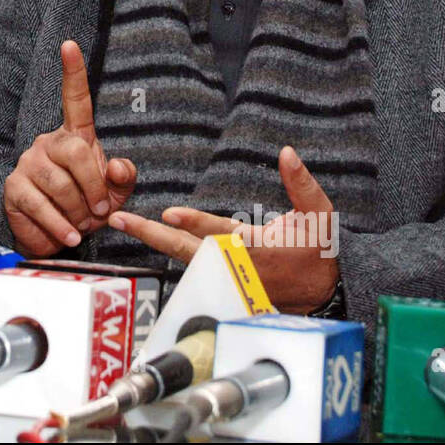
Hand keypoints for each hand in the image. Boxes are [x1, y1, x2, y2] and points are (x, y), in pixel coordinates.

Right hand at [3, 40, 137, 256]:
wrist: (57, 238)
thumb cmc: (88, 208)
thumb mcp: (115, 194)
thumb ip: (122, 178)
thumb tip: (116, 166)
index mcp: (76, 137)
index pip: (75, 99)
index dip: (73, 72)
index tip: (70, 45)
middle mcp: (49, 142)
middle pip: (76, 152)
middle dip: (94, 187)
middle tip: (99, 211)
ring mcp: (28, 163)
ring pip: (59, 183)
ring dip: (77, 211)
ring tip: (82, 225)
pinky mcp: (14, 188)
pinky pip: (40, 205)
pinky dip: (59, 225)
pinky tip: (69, 235)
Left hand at [109, 146, 339, 313]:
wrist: (322, 292)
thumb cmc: (318, 248)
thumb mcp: (319, 213)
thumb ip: (301, 184)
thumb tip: (286, 153)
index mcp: (259, 247)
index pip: (221, 233)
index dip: (196, 223)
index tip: (170, 213)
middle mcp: (236, 265)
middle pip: (187, 250)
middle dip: (153, 234)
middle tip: (122, 219)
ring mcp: (226, 277)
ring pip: (183, 258)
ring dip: (154, 241)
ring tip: (124, 222)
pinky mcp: (222, 283)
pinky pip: (190, 267)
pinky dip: (167, 253)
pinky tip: (145, 238)